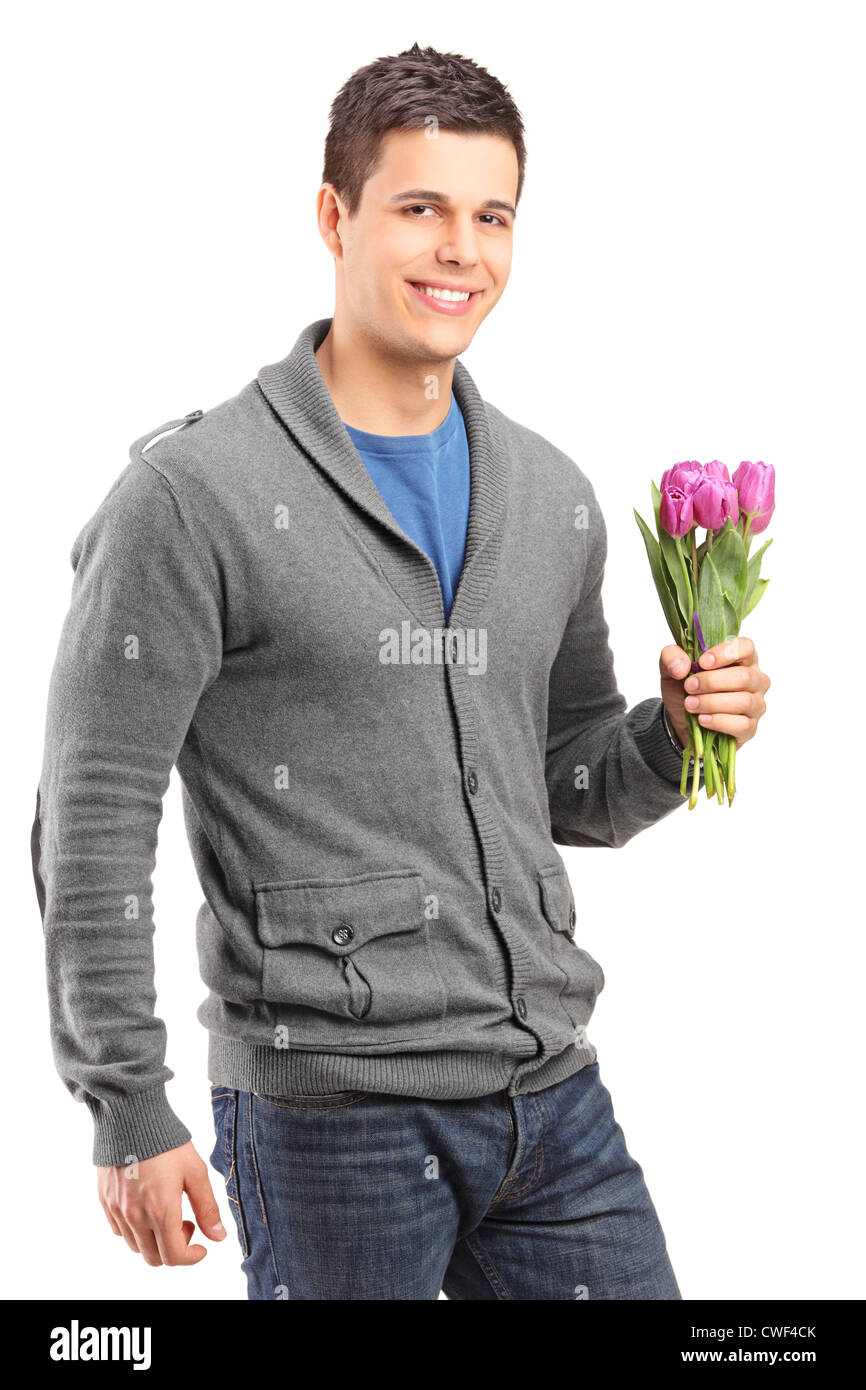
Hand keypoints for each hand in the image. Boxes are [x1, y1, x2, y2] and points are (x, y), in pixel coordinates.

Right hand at [97, 1140, 226, 1266]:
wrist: (131, 1117)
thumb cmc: (167, 1142)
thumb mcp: (195, 1172)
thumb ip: (207, 1208)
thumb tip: (218, 1236)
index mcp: (161, 1211)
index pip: (174, 1256)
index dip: (192, 1257)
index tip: (202, 1247)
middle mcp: (135, 1217)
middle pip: (154, 1258)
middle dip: (175, 1249)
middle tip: (186, 1222)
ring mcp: (117, 1210)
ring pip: (136, 1246)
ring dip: (155, 1240)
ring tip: (167, 1212)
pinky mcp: (105, 1201)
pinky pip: (119, 1231)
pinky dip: (135, 1230)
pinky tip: (146, 1207)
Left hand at [660, 634, 770, 752]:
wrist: (679, 722)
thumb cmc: (685, 690)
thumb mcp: (671, 669)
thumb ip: (671, 657)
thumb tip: (681, 666)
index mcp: (741, 658)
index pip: (745, 647)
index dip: (725, 653)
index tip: (702, 662)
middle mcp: (755, 680)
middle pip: (744, 677)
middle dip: (712, 682)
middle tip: (689, 687)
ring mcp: (756, 704)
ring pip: (743, 701)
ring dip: (712, 703)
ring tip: (690, 704)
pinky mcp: (750, 727)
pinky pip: (741, 725)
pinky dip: (718, 721)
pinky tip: (702, 719)